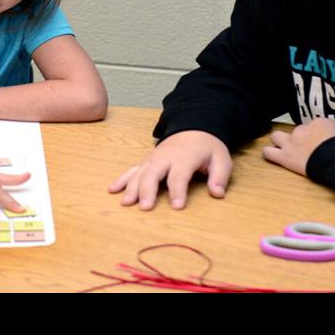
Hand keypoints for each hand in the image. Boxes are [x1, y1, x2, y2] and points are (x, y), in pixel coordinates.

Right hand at [109, 130, 232, 209]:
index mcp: (185, 157)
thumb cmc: (208, 148)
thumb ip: (220, 177)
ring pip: (140, 172)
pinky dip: (122, 179)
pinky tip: (113, 190)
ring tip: (126, 203)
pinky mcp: (147, 161)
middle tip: (146, 208)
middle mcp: (165, 157)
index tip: (177, 206)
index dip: (178, 191)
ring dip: (132, 187)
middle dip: (148, 190)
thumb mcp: (222, 159)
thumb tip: (218, 193)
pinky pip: (132, 169)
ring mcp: (154, 158)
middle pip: (153, 173)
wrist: (194, 127)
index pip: (179, 176)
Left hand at [262, 118, 334, 176]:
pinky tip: (272, 157)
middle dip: (299, 138)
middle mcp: (304, 129)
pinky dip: (270, 155)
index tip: (322, 143)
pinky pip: (269, 153)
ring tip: (283, 149)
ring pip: (277, 136)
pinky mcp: (285, 157)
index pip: (314, 126)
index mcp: (321, 122)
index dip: (317, 136)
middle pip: (296, 131)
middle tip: (305, 148)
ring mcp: (293, 142)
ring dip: (280, 142)